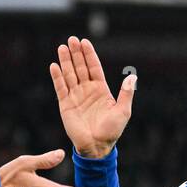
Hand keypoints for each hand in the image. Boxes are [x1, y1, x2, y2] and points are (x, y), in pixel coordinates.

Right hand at [48, 36, 135, 158]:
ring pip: (69, 74)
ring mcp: (76, 96)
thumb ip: (126, 93)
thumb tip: (133, 76)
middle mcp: (87, 90)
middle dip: (76, 53)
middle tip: (71, 39)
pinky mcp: (66, 105)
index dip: (89, 55)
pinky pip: (60, 88)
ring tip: (62, 47)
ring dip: (65, 61)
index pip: (94, 67)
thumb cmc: (112, 131)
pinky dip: (57, 77)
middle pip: (80, 67)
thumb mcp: (123, 111)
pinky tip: (54, 65)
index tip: (85, 42)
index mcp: (101, 90)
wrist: (97, 146)